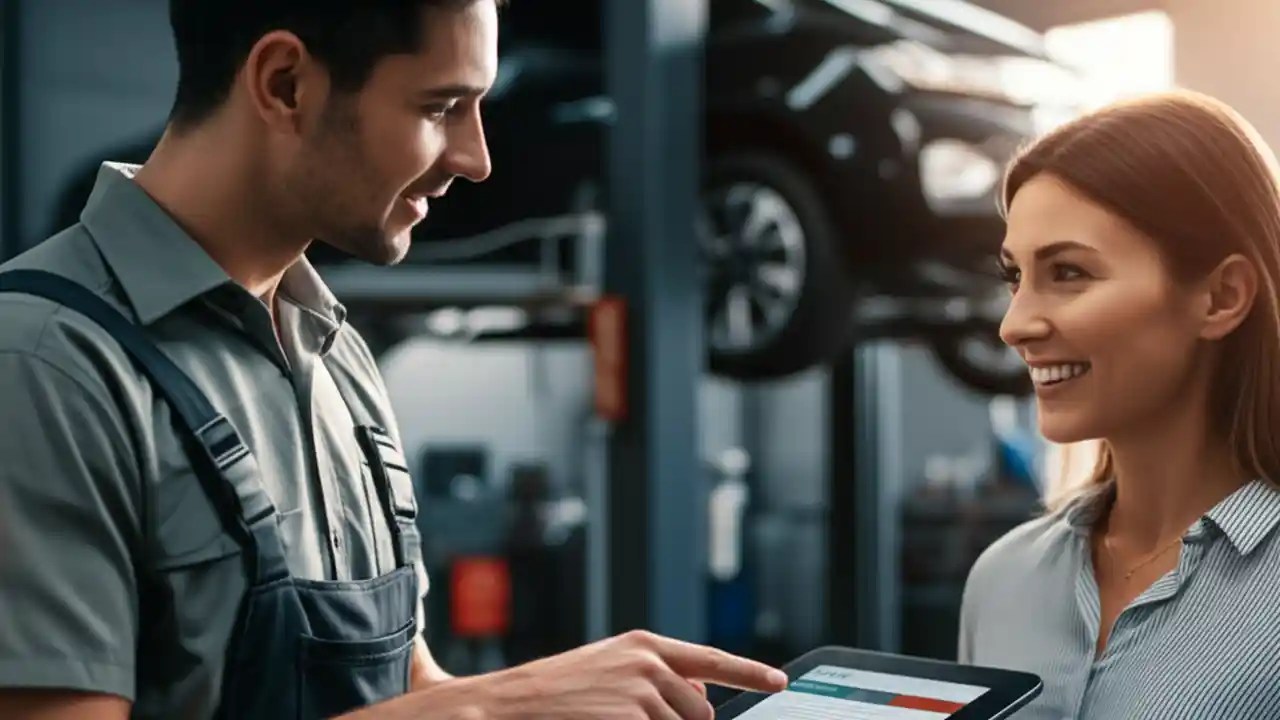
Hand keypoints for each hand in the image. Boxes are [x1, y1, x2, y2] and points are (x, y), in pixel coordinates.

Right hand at [443, 630, 787, 719]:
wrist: (507, 705)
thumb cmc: (556, 692)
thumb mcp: (609, 669)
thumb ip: (655, 676)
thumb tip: (698, 691)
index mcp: (645, 646)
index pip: (711, 660)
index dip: (750, 672)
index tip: (779, 681)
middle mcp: (649, 664)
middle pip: (699, 712)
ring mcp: (641, 694)